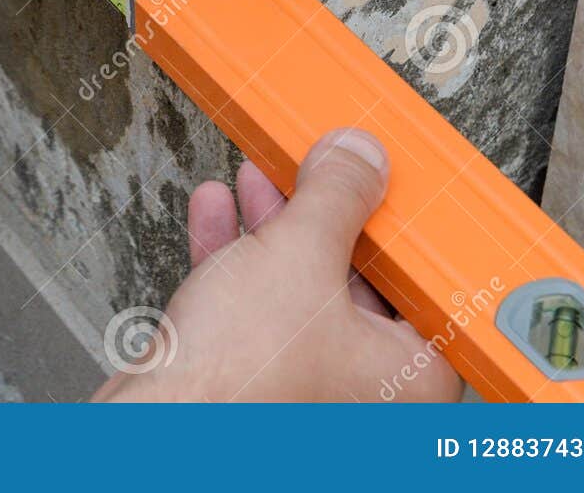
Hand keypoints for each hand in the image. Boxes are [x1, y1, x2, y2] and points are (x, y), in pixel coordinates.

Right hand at [95, 129, 463, 401]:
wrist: (158, 424)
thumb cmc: (240, 380)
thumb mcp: (300, 254)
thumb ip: (337, 195)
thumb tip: (362, 158)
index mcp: (411, 374)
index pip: (425, 280)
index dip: (399, 221)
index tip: (383, 180)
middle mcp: (367, 387)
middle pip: (357, 276)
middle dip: (321, 212)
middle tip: (314, 166)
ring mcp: (310, 385)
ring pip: (301, 286)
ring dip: (272, 225)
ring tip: (258, 176)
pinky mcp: (258, 379)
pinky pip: (259, 304)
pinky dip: (239, 256)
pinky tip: (217, 211)